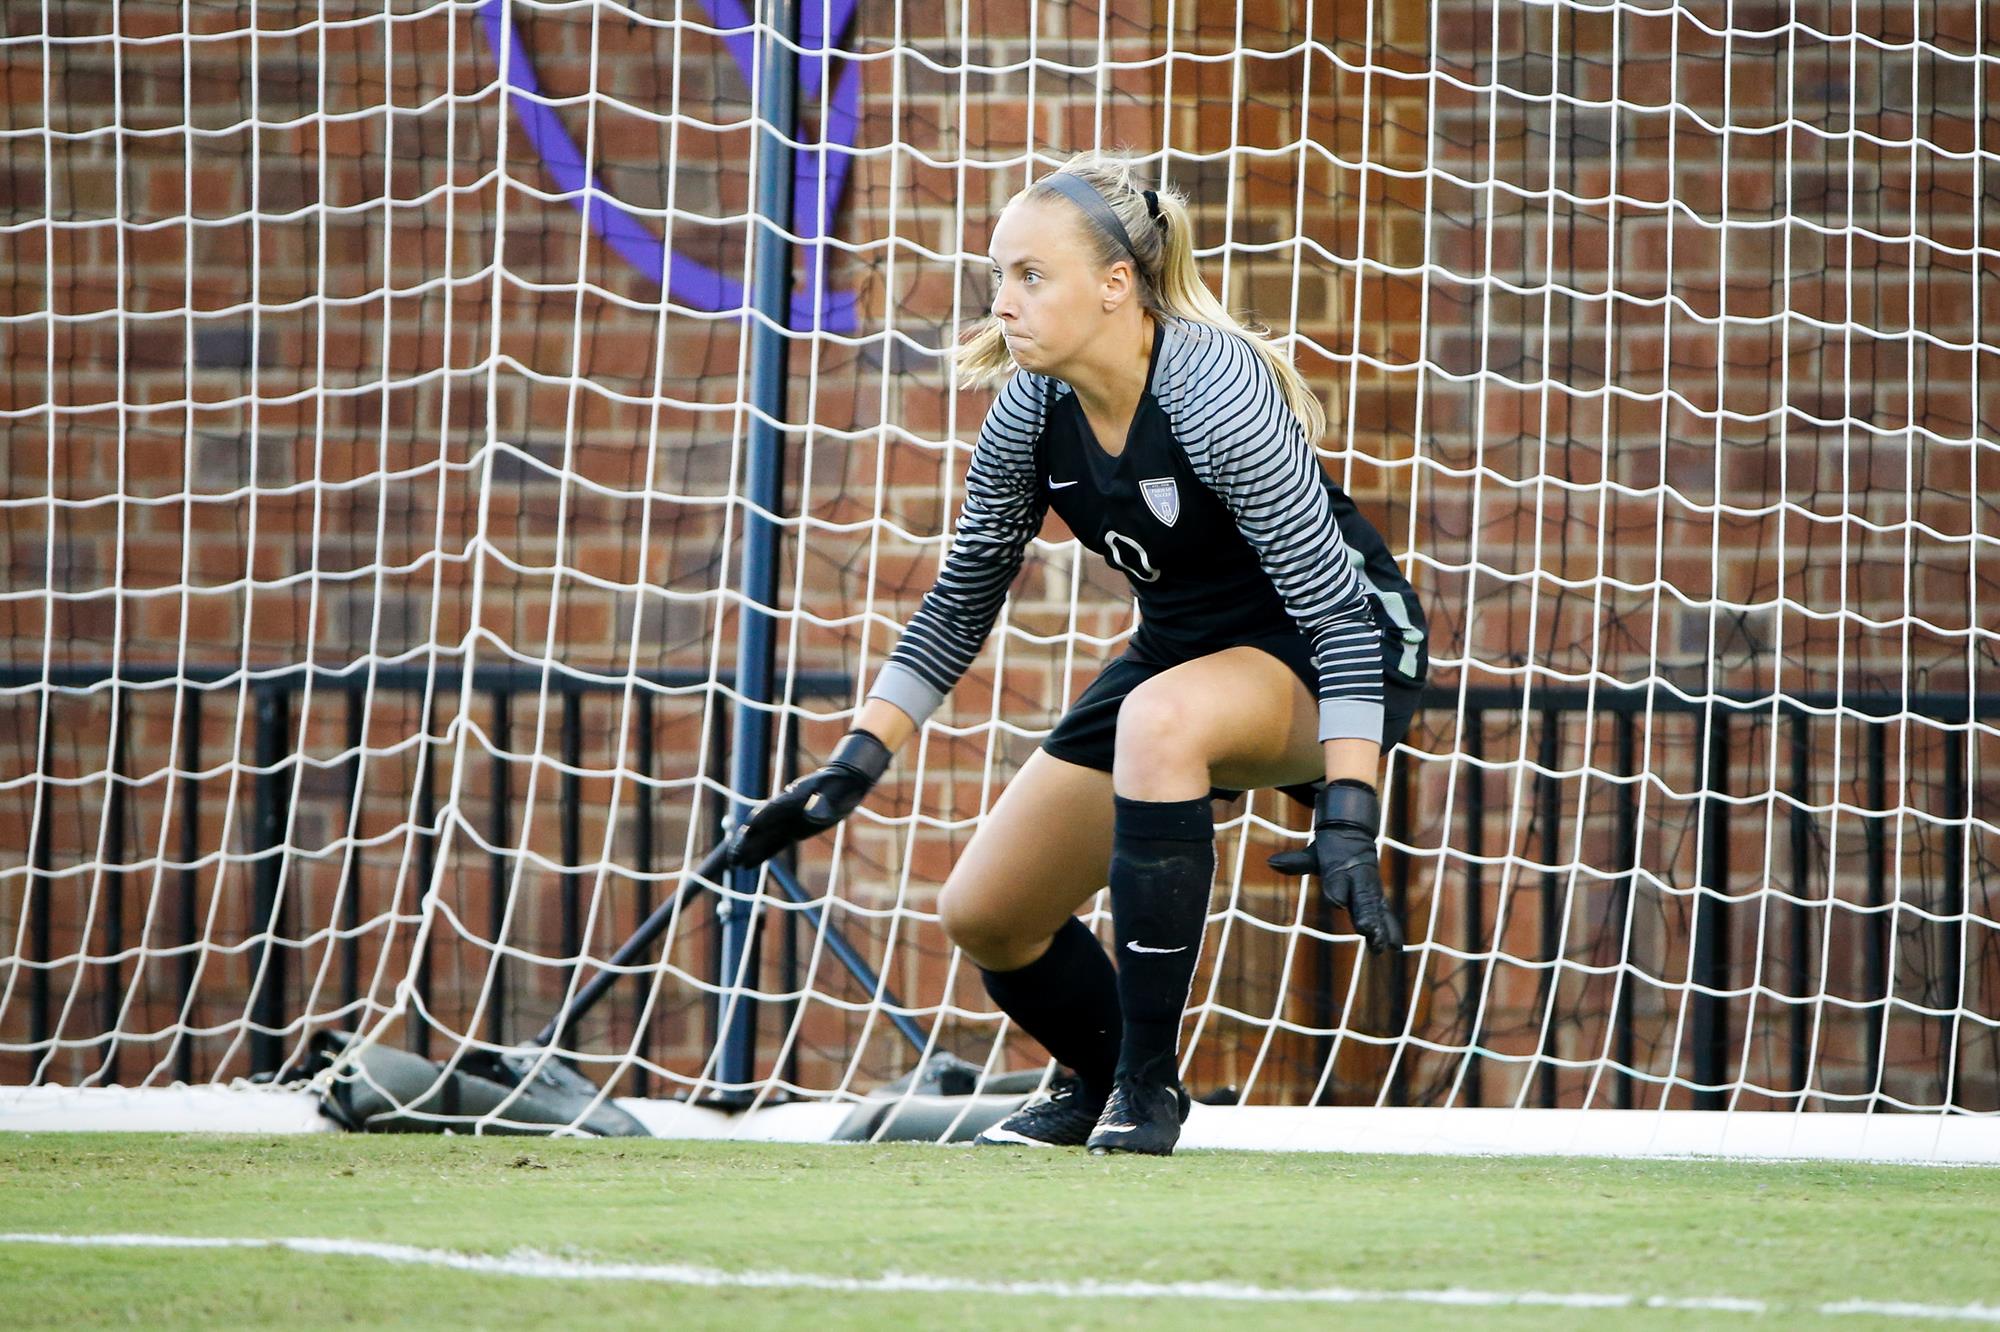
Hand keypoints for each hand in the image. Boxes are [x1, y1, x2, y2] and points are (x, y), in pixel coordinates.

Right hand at [723, 730, 891, 868]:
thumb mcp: (837, 793)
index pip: (775, 808)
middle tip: (734, 856)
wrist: (843, 783)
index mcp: (794, 797)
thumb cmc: (841, 786)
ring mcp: (787, 820)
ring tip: (734, 864)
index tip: (750, 828)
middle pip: (761, 826)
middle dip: (746, 841)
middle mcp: (785, 810)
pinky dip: (762, 854)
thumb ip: (823, 804)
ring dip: (749, 850)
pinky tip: (748, 865)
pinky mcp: (793, 831)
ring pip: (763, 837)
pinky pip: (774, 844)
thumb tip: (812, 815)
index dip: (763, 818)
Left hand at [1266, 780, 1401, 953]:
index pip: (1336, 880)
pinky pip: (1385, 914)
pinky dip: (1390, 929)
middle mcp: (1358, 879)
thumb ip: (1296, 861)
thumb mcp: (1313, 853)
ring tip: (1381, 947)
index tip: (1336, 901)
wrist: (1355, 834)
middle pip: (1361, 899)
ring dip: (1380, 929)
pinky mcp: (1377, 898)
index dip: (1336, 889)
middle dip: (1365, 915)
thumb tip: (1271, 862)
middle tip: (1366, 931)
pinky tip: (1395, 947)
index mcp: (1339, 867)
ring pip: (1375, 910)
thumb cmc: (1330, 848)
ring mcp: (1370, 889)